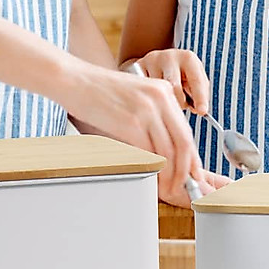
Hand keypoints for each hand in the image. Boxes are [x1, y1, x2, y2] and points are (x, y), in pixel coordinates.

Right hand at [60, 61, 220, 205]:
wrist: (76, 80)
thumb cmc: (100, 92)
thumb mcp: (137, 96)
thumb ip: (155, 116)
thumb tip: (168, 150)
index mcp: (164, 91)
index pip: (186, 131)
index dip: (192, 157)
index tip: (192, 172)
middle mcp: (160, 98)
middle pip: (183, 142)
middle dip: (186, 170)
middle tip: (184, 186)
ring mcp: (147, 110)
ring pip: (168, 151)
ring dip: (170, 175)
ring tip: (168, 188)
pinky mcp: (131, 122)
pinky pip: (149, 152)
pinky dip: (153, 170)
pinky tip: (152, 179)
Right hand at [124, 49, 209, 114]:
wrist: (155, 63)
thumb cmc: (179, 75)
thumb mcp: (192, 80)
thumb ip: (198, 93)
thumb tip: (199, 109)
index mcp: (188, 58)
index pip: (196, 79)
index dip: (200, 97)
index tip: (202, 111)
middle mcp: (169, 56)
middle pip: (175, 87)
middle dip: (179, 102)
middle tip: (179, 108)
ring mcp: (151, 61)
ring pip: (158, 92)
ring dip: (163, 102)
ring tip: (164, 99)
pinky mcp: (136, 68)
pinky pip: (143, 91)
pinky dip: (149, 98)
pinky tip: (151, 96)